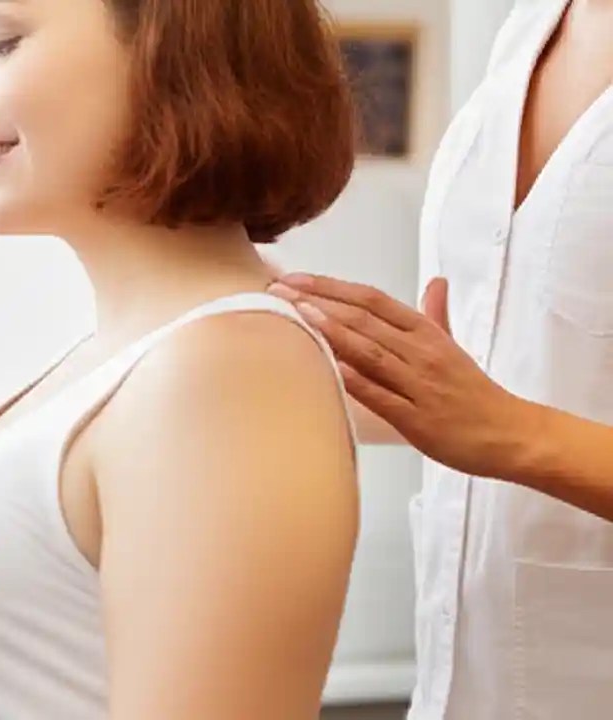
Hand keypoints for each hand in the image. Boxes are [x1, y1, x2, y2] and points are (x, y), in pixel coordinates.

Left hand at [268, 273, 539, 478]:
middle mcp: (421, 352)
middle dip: (318, 302)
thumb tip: (436, 282)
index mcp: (425, 332)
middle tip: (277, 291)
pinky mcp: (417, 419)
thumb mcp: (452, 346)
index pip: (373, 300)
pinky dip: (352, 380)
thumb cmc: (473, 392)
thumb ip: (435, 315)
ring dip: (330, 331)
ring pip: (369, 352)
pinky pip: (379, 396)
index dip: (332, 286)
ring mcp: (419, 385)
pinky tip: (325, 367)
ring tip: (295, 315)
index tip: (296, 278)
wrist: (509, 434)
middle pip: (364, 319)